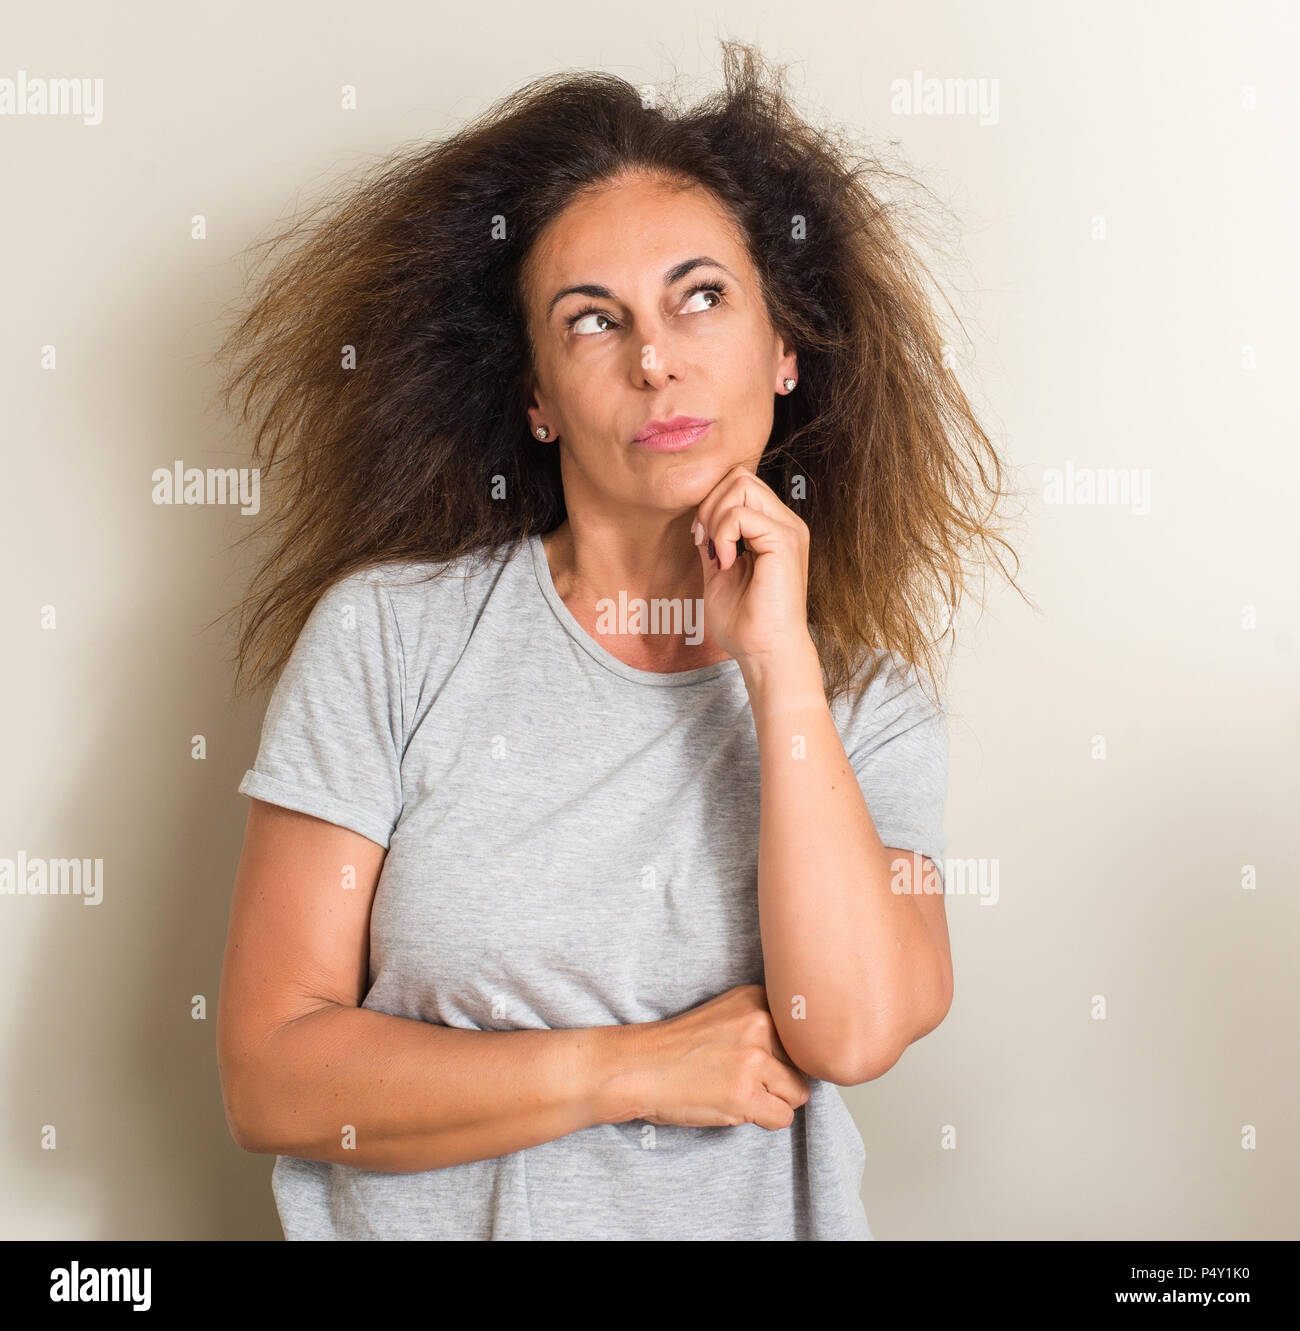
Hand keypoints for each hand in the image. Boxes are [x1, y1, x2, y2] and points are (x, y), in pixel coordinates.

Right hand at [599, 984, 811, 1129]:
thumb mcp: (726, 1013)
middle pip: (804, 1064)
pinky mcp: (744, 1094)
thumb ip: (764, 1023)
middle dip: (781, 1078)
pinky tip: (737, 1107)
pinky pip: (782, 1118)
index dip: (786, 1052)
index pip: (803, 1033)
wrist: (639, 1066)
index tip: (765, 1057)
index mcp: (756, 999)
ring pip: (797, 1093)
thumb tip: (810, 1053)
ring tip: (741, 1092)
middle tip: (747, 1078)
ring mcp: (753, 1060)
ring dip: (774, 1100)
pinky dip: (764, 1121)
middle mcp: (759, 1024)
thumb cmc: (680, 1046)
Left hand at [691, 463, 815, 673]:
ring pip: (740, 484)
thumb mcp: (719, 573)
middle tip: (706, 542)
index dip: (711, 503)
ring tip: (718, 553)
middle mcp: (786, 522)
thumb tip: (699, 521)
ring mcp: (788, 529)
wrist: (764, 653)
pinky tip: (727, 563)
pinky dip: (723, 534)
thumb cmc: (745, 623)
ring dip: (716, 516)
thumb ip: (713, 543)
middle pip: (739, 475)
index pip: (739, 484)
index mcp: (773, 528)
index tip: (702, 540)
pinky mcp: (784, 541)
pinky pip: (741, 513)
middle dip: (710, 503)